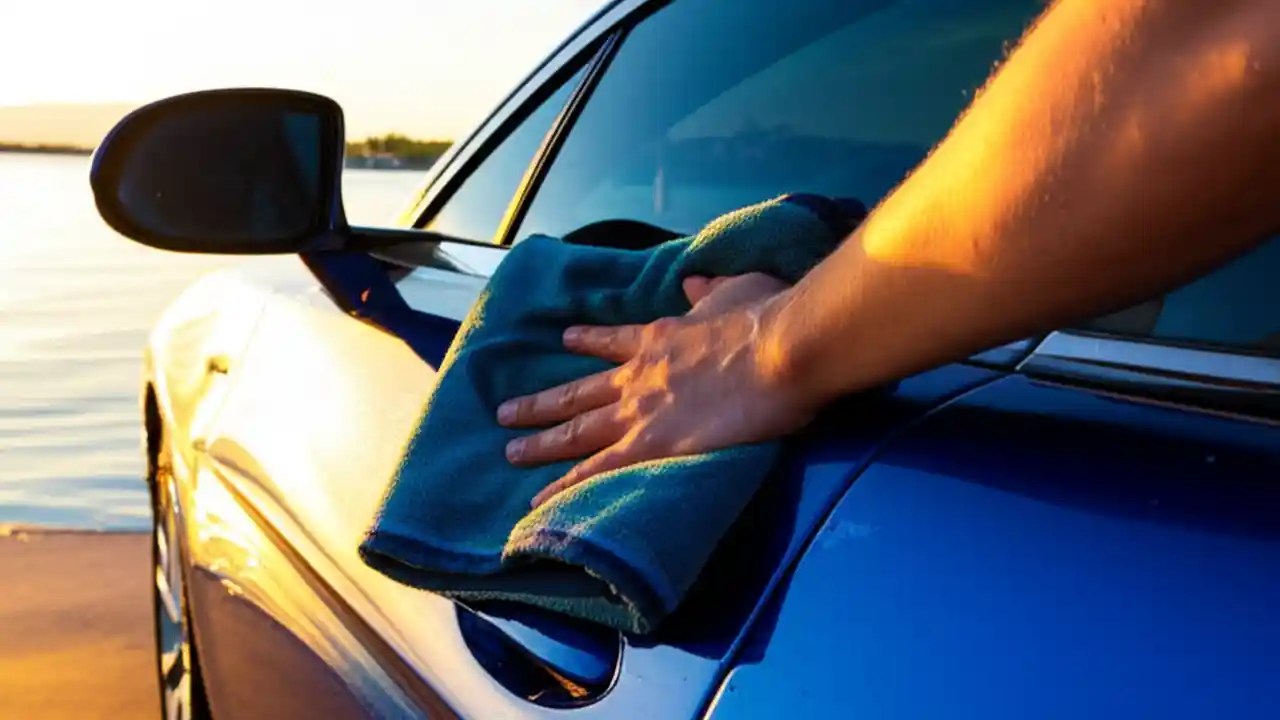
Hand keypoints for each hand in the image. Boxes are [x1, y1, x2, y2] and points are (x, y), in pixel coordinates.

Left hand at [497, 273, 816, 507]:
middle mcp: (638, 374)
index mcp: (660, 337)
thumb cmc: (768, 317)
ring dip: (539, 441)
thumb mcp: (737, 288)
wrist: (781, 350)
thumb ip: (709, 289)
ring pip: (575, 430)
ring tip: (509, 451)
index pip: (613, 340)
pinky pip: (595, 469)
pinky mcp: (650, 444)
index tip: (566, 340)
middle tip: (505, 411)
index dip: (588, 342)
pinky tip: (538, 498)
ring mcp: (639, 411)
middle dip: (541, 403)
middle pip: (578, 392)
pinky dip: (563, 484)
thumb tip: (693, 281)